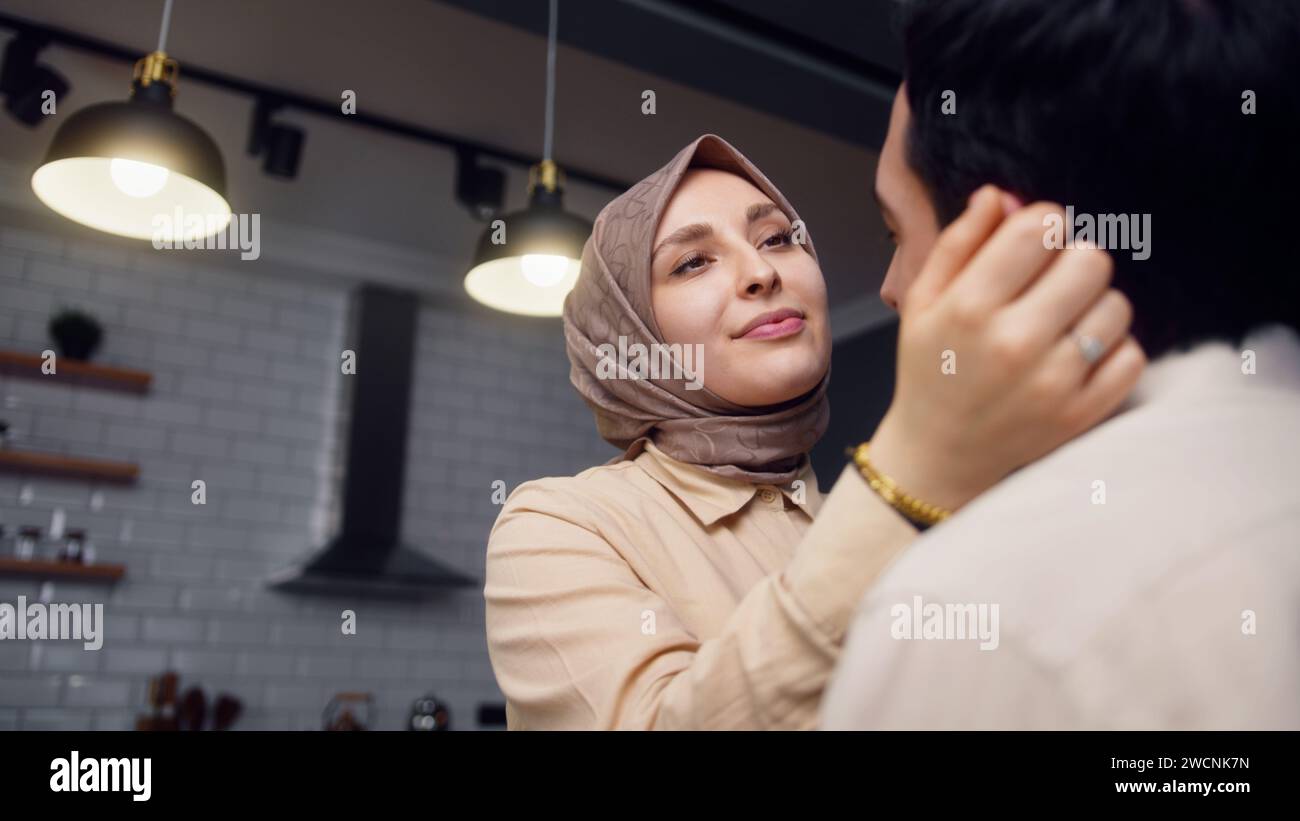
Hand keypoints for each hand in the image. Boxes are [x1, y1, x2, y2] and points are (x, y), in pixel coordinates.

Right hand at [867, 184, 1146, 511]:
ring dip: (1094, 306)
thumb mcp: (922, 301)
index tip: (1032, 242)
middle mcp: (1013, 343)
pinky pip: (1131, 355)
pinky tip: (1078, 355)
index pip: (1038, 227)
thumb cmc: (929, 369)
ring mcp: (1053, 382)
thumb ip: (959, 242)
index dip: (1042, 223)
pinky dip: (1112, 350)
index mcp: (968, 308)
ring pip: (1117, 305)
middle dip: (1072, 261)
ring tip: (1063, 322)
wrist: (938, 454)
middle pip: (1089, 259)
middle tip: (1050, 283)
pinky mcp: (1082, 413)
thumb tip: (1002, 195)